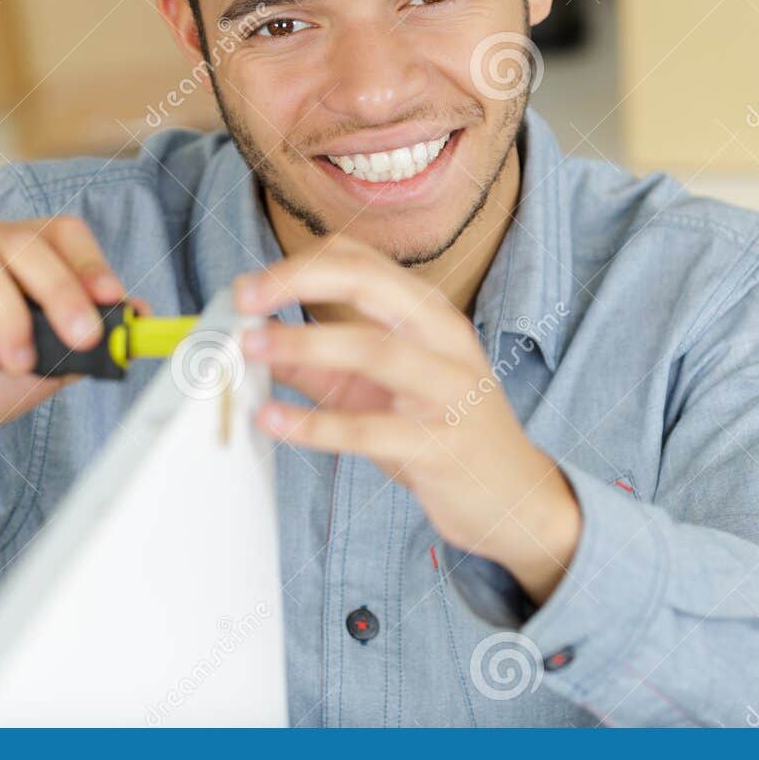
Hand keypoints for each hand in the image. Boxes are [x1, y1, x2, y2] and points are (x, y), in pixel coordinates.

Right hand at [0, 218, 128, 491]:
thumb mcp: (48, 359)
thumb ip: (88, 337)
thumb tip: (137, 315)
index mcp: (5, 252)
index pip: (55, 230)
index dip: (88, 260)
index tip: (112, 298)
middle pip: (17, 241)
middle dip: (60, 289)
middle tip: (83, 335)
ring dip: (11, 316)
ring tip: (21, 361)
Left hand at [234, 234, 579, 603]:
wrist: (514, 497)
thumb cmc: (442, 432)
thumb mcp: (377, 391)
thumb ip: (321, 367)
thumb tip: (257, 345)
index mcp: (428, 314)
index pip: (361, 261)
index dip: (300, 264)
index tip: (251, 286)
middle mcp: (444, 339)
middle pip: (371, 284)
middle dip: (301, 281)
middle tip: (245, 296)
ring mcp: (447, 390)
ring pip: (376, 349)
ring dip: (306, 342)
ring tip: (252, 348)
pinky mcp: (440, 445)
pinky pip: (370, 430)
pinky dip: (314, 423)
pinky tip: (272, 419)